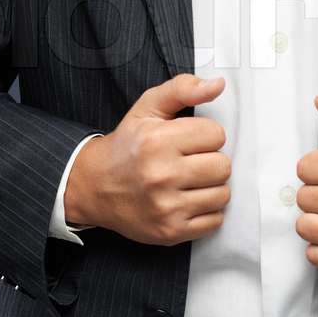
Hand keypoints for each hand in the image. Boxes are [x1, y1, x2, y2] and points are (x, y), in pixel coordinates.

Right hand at [64, 74, 230, 245]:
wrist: (94, 187)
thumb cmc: (127, 146)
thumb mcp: (147, 108)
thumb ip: (182, 89)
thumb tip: (218, 84)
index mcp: (157, 141)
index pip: (216, 135)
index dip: (205, 135)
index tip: (188, 141)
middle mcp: (161, 175)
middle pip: (223, 166)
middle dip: (210, 161)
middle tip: (189, 162)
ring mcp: (166, 207)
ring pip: (222, 194)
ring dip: (210, 187)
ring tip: (188, 182)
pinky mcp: (170, 232)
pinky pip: (215, 221)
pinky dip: (206, 212)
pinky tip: (186, 201)